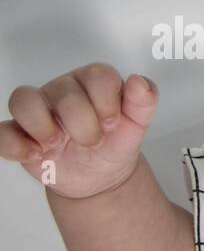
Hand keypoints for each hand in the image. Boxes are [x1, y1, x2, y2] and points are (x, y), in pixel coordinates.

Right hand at [1, 63, 157, 198]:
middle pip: (64, 93)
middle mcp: (61, 90)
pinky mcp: (19, 133)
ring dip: (44, 128)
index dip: (107, 102)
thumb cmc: (114, 142)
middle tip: (92, 141)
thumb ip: (143, 102)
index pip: (97, 75)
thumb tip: (138, 81)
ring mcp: (37, 111)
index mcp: (92, 82)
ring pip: (23, 100)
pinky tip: (37, 156)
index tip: (112, 124)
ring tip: (59, 145)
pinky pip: (3, 131)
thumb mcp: (136, 125)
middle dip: (84, 124)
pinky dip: (16, 145)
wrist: (100, 176)